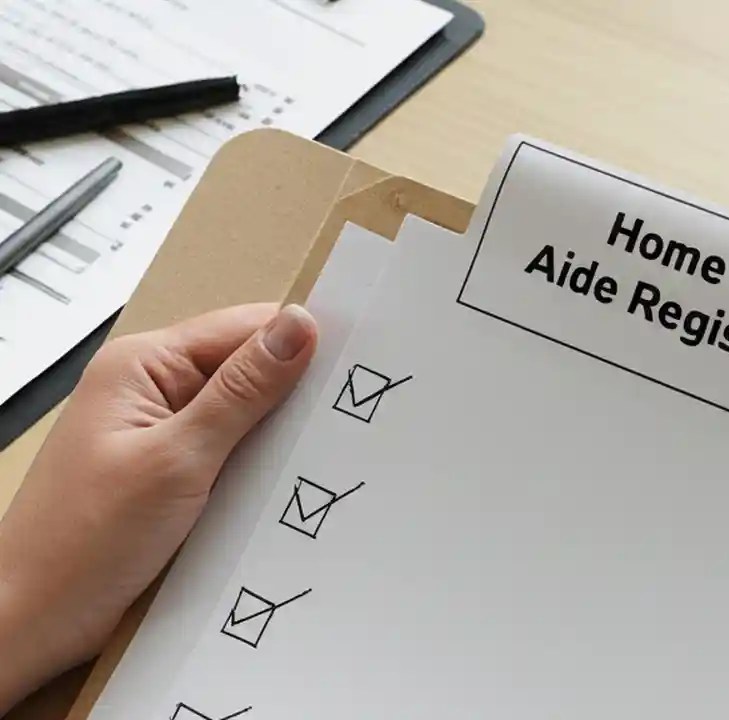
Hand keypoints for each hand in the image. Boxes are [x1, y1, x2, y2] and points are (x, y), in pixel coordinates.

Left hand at [0, 303, 316, 711]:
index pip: (244, 327)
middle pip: (247, 367)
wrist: (34, 621)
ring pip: (244, 414)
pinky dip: (258, 467)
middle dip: (292, 395)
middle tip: (340, 421)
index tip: (354, 367)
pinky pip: (231, 452)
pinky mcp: (170, 472)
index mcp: (142, 364)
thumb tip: (296, 327)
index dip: (300, 343)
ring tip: (313, 457)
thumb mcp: (179, 459)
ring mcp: (159, 432)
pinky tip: (280, 485)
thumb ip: (243, 390)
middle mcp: (149, 389)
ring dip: (276, 437)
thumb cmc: (80, 544)